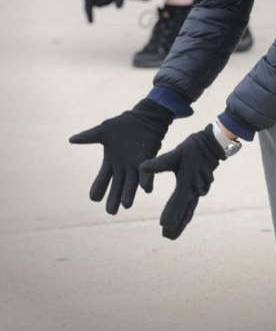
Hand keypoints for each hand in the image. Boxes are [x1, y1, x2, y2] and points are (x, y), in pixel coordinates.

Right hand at [69, 99, 172, 214]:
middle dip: (114, 198)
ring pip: (132, 183)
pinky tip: (146, 189)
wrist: (142, 118)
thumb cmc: (122, 125)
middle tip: (111, 212)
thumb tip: (70, 139)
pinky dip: (146, 180)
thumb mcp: (103, 131)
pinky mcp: (148, 160)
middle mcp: (123, 168)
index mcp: (111, 163)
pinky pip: (147, 172)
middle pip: (117, 186)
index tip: (93, 198)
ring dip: (129, 193)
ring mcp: (136, 165)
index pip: (103, 179)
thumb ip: (88, 137)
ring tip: (127, 205)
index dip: (98, 188)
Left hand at [140, 125, 225, 239]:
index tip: (164, 225)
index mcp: (186, 181)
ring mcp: (198, 191)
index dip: (171, 214)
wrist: (212, 145)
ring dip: (181, 223)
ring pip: (189, 211)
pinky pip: (192, 207)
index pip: (177, 201)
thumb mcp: (175, 153)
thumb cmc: (192, 148)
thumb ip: (159, 163)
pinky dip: (186, 216)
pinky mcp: (199, 190)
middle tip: (167, 237)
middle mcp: (193, 189)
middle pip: (184, 211)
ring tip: (171, 235)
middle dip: (175, 225)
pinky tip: (183, 221)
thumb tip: (141, 167)